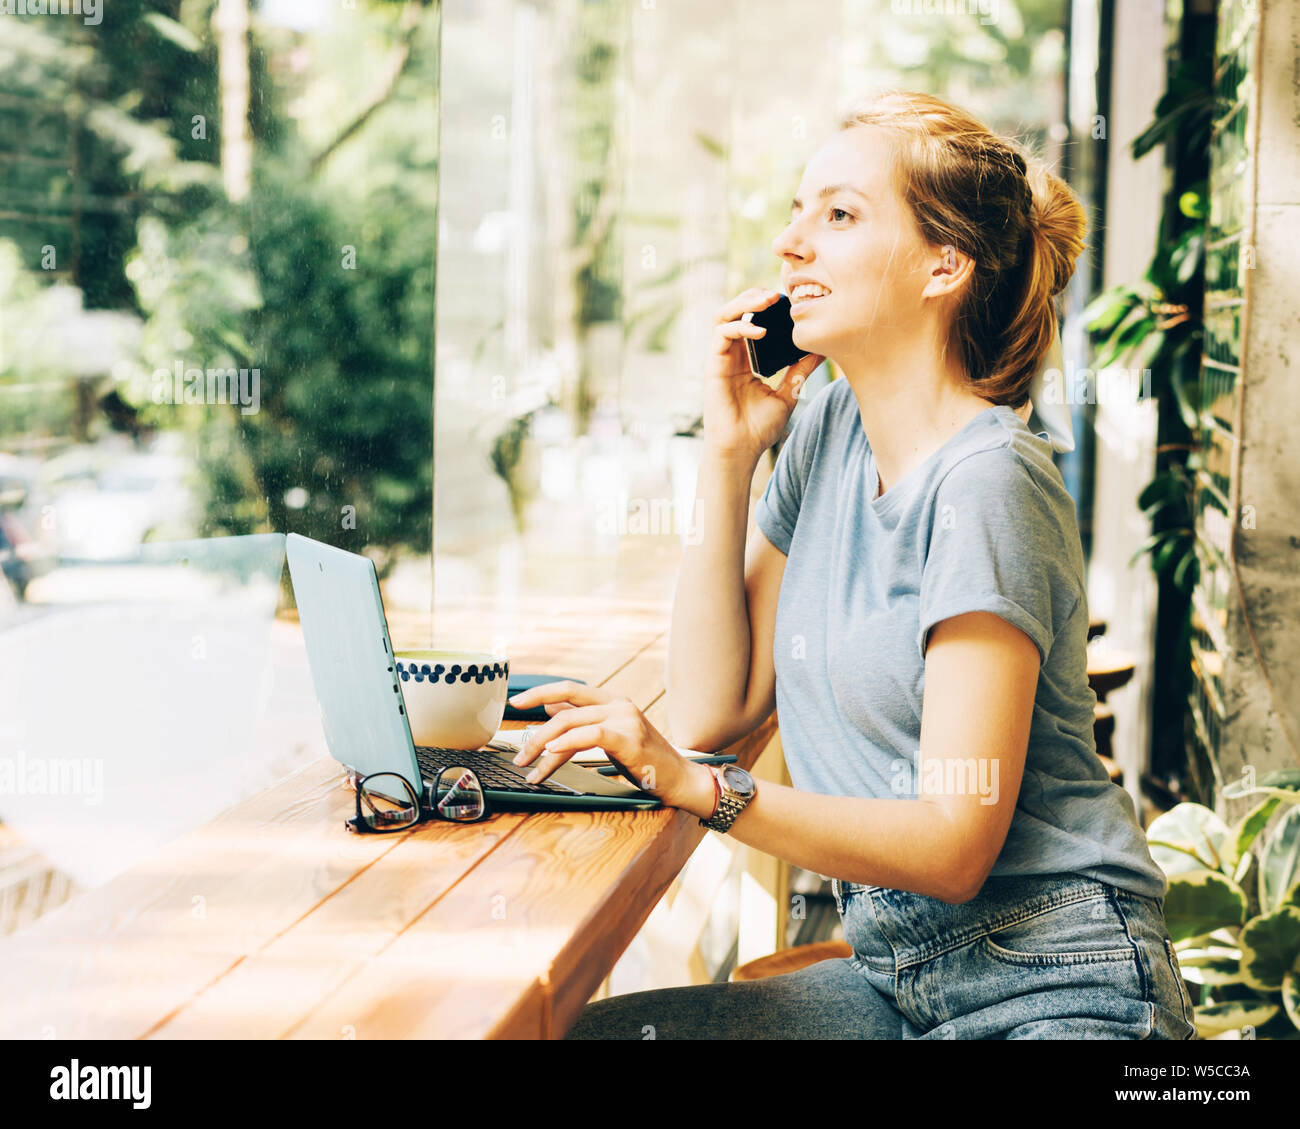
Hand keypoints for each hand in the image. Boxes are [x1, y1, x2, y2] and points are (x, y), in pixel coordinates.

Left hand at [506, 681, 715, 815]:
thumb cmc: (645, 760)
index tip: (517, 702)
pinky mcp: (630, 738)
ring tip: (528, 765)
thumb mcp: (611, 735)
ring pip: (572, 721)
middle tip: (517, 748)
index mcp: (612, 700)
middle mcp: (618, 703)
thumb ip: (583, 720)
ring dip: (543, 744)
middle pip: (566, 700)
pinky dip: (568, 742)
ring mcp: (626, 718)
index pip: (570, 688)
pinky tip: (552, 752)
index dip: (540, 692)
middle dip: (535, 719)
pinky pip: (591, 735)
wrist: (679, 779)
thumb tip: (551, 707)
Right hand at [703, 287, 824, 462]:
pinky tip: (759, 332)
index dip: (766, 307)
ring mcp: (720, 359)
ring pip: (723, 316)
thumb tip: (822, 351)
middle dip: (754, 297)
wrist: (742, 450)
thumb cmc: (759, 428)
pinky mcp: (713, 366)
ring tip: (767, 302)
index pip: (751, 321)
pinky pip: (721, 334)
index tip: (789, 302)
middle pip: (735, 312)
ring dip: (744, 303)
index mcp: (746, 360)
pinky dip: (740, 327)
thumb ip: (800, 371)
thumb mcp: (789, 393)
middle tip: (777, 294)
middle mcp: (731, 355)